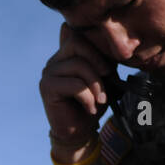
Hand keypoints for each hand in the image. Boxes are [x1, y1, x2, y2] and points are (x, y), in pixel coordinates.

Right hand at [39, 22, 117, 145]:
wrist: (79, 131)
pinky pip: (74, 85)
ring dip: (96, 85)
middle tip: (108, 80)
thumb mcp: (104, 78)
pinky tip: (90, 109)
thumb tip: (118, 45)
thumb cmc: (92, 103)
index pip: (79, 33)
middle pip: (78, 43)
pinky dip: (88, 98)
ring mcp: (48, 72)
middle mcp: (55, 59)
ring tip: (100, 100)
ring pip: (78, 65)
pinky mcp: (47, 87)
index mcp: (67, 53)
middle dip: (98, 62)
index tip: (109, 68)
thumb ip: (106, 60)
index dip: (96, 46)